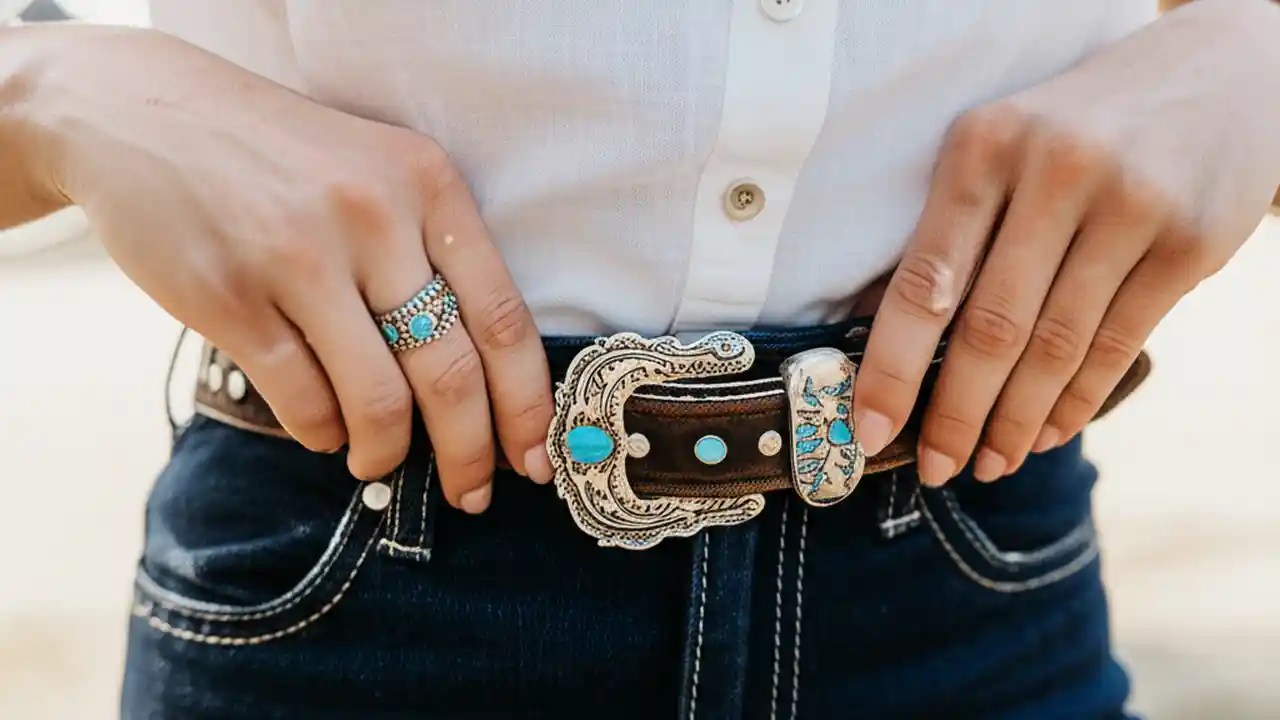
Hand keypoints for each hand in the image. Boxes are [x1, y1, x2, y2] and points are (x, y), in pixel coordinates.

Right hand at [36, 27, 553, 508]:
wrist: (141, 111)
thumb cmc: (283, 157)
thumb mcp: (377, 171)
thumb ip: (433, 253)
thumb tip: (486, 383)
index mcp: (427, 183)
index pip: (505, 319)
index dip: (528, 405)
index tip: (538, 459)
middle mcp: (372, 217)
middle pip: (451, 374)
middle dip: (471, 454)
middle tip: (473, 492)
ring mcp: (297, 258)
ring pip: (378, 402)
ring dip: (387, 453)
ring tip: (379, 460)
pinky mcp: (230, 298)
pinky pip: (304, 403)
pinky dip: (324, 434)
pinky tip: (324, 428)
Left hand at [853, 0, 1279, 485]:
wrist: (1216, 75)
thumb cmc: (1075, 125)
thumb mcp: (1002, 144)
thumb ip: (952, 228)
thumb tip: (886, 339)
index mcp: (983, 147)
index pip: (922, 281)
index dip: (891, 369)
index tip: (867, 430)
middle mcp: (1053, 172)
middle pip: (989, 329)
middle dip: (955, 416)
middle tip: (938, 468)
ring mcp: (1129, 207)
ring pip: (1055, 348)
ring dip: (1014, 422)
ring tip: (989, 463)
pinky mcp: (1188, 242)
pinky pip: (1117, 345)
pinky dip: (1076, 401)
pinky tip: (1046, 431)